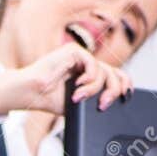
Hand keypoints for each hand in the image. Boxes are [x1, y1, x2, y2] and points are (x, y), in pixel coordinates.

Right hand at [0, 41, 133, 116]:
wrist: (31, 93)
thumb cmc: (49, 99)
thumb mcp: (79, 103)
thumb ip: (96, 97)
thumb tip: (115, 100)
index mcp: (89, 74)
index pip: (116, 75)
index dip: (124, 84)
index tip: (126, 96)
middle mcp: (87, 64)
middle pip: (115, 73)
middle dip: (113, 91)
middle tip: (103, 104)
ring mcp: (81, 57)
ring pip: (104, 71)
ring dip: (93, 88)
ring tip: (77, 97)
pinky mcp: (74, 51)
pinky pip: (93, 64)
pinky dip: (88, 78)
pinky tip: (77, 85)